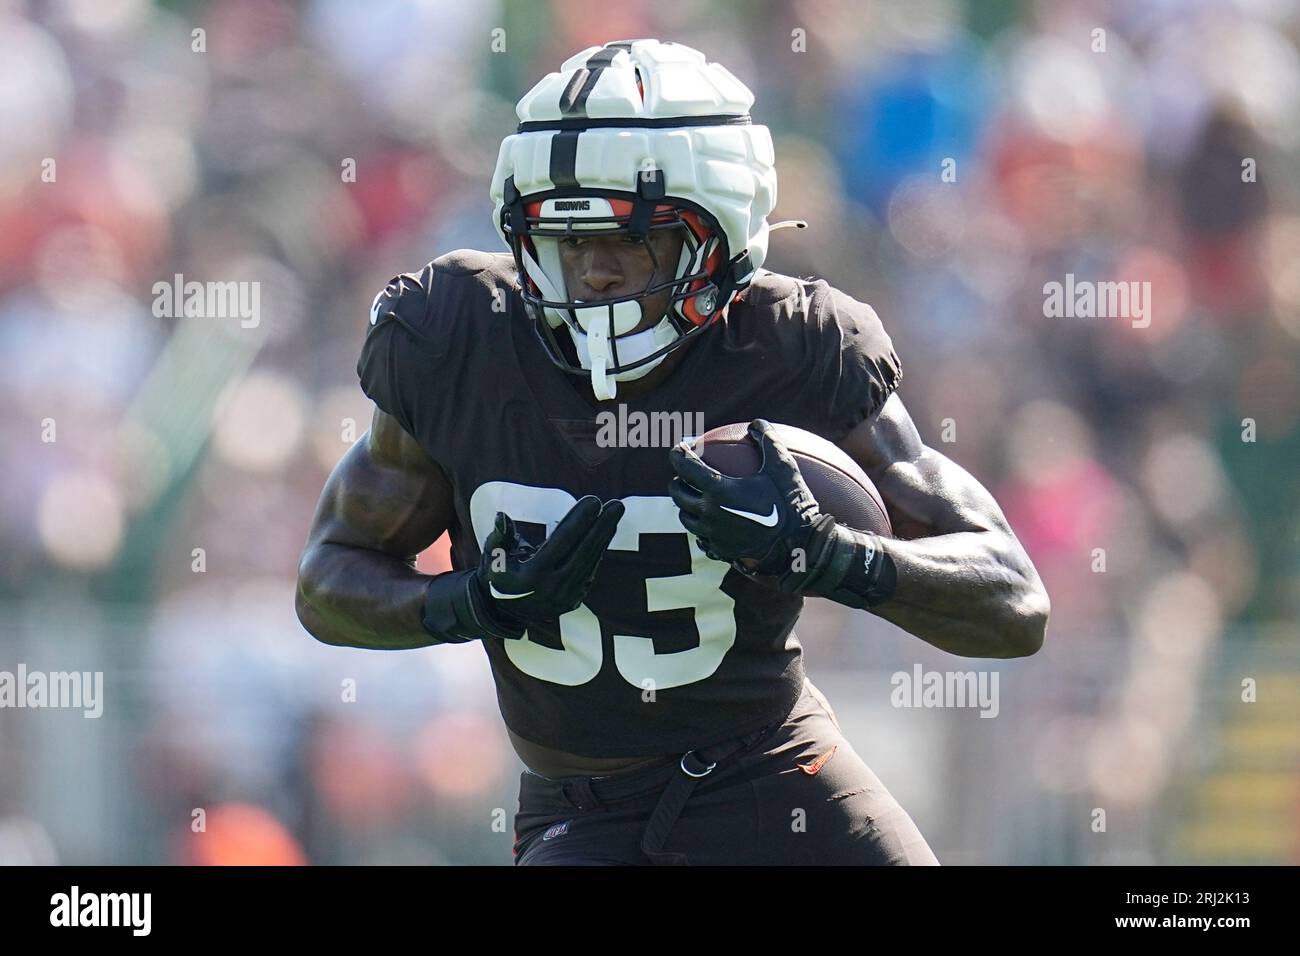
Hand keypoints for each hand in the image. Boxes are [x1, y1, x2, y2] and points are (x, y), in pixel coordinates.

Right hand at [474, 495, 623, 636]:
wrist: (504, 611)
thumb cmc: (499, 576)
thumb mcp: (493, 557)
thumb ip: (500, 536)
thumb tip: (502, 516)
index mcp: (534, 575)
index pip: (563, 541)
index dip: (580, 520)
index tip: (593, 500)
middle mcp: (553, 587)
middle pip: (583, 551)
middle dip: (602, 526)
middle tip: (617, 505)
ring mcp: (566, 596)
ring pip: (590, 561)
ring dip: (605, 536)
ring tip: (615, 513)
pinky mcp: (573, 600)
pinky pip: (590, 571)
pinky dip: (599, 551)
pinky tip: (607, 532)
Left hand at [668, 419, 826, 576]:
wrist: (798, 546)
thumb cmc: (791, 504)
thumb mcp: (783, 467)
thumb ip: (768, 441)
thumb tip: (757, 423)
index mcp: (718, 490)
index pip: (685, 467)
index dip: (677, 455)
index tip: (679, 448)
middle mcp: (709, 513)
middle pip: (678, 494)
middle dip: (677, 480)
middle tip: (685, 474)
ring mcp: (712, 535)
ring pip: (686, 518)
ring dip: (686, 505)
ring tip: (695, 498)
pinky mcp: (720, 551)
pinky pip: (701, 538)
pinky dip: (701, 528)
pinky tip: (710, 524)